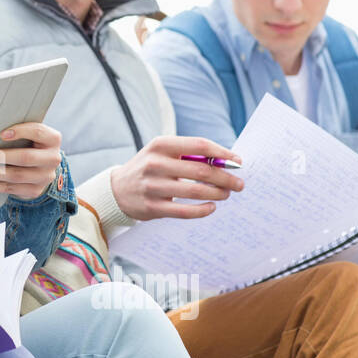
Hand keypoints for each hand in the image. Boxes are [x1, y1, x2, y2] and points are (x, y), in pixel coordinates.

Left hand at [0, 121, 62, 200]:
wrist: (38, 167)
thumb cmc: (26, 143)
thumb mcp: (26, 134)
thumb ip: (12, 127)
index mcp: (52, 139)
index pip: (38, 132)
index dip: (20, 132)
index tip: (1, 134)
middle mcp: (53, 158)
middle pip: (26, 157)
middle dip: (2, 157)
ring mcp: (45, 176)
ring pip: (18, 176)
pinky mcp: (35, 190)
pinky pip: (12, 189)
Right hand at [110, 136, 243, 220]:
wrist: (117, 189)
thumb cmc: (149, 168)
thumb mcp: (162, 153)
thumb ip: (189, 155)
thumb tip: (226, 162)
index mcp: (160, 145)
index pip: (199, 146)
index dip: (222, 154)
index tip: (238, 161)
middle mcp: (155, 164)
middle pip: (201, 171)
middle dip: (225, 178)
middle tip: (239, 183)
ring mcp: (153, 186)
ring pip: (195, 192)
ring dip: (217, 193)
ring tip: (226, 194)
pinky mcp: (152, 207)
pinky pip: (185, 211)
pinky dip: (203, 210)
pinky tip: (212, 207)